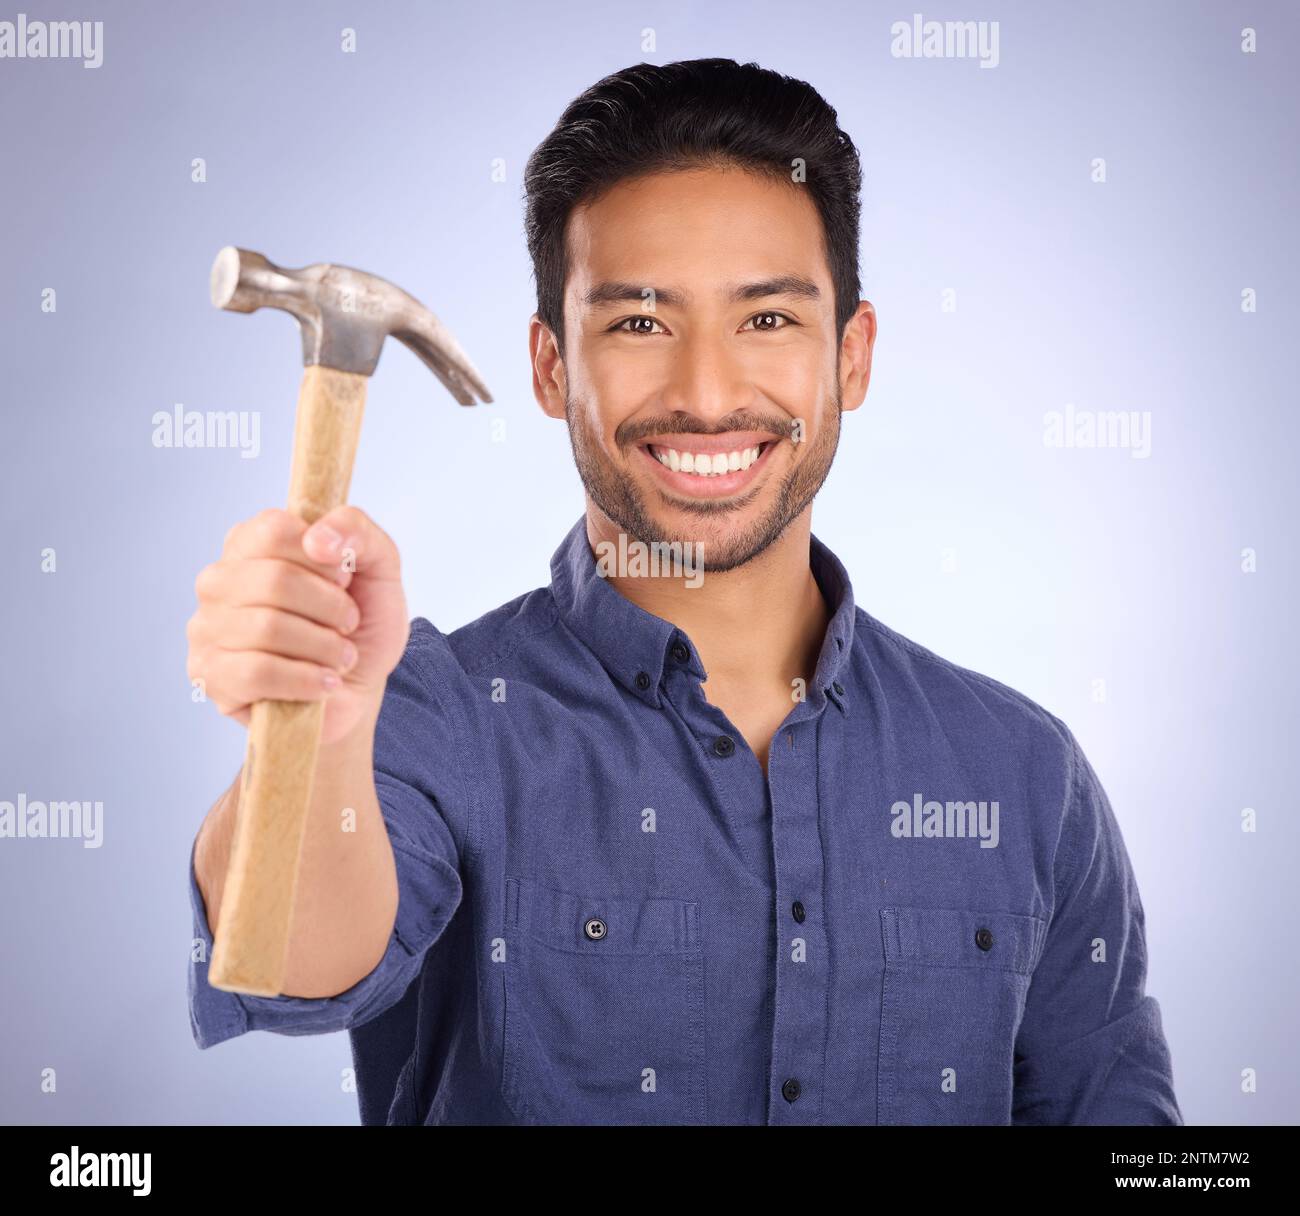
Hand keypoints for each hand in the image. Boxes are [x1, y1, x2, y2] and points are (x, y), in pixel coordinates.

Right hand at [186, 505, 409, 743]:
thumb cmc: (360, 625)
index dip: (324, 560)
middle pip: (274, 580)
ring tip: (341, 657)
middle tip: (349, 623)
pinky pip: (257, 672)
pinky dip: (306, 679)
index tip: (345, 581)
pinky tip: (325, 683)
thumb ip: (358, 531)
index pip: (275, 530)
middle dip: (331, 607)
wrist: (358, 690)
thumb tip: (318, 538)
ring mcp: (207, 628)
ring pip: (268, 627)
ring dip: (324, 646)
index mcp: (250, 543)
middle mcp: (218, 581)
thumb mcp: (378, 567)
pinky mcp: (211, 676)